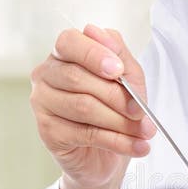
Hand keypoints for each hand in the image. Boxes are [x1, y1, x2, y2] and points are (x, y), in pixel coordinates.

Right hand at [30, 24, 155, 188]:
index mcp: (64, 54)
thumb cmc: (114, 109)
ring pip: (83, 106)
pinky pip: (86, 134)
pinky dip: (117, 141)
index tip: (118, 70)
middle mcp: (47, 75)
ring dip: (121, 121)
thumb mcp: (128, 79)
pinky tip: (136, 146)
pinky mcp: (48, 132)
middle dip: (117, 96)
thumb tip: (100, 33)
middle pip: (78, 77)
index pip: (69, 42)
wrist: (105, 155)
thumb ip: (120, 56)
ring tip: (144, 132)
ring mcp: (43, 103)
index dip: (93, 54)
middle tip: (141, 112)